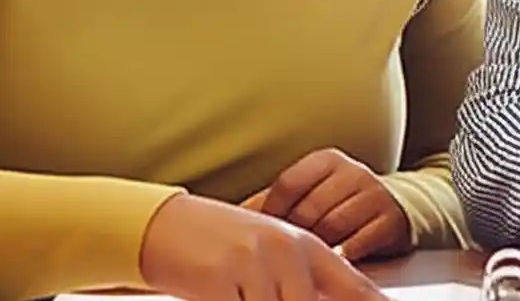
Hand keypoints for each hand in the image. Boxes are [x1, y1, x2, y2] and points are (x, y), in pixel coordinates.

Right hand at [139, 193, 386, 300]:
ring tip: (237, 288)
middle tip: (254, 291)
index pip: (353, 287)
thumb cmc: (222, 245)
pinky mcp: (220, 279)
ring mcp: (255, 263)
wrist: (166, 225)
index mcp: (306, 246)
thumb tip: (325, 297)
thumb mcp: (271, 256)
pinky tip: (221, 293)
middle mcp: (287, 251)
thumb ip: (304, 281)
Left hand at [244, 148, 412, 261]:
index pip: (289, 184)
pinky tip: (335, 258)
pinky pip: (362, 240)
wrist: (397, 206)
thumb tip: (234, 215)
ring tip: (307, 258)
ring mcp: (374, 194)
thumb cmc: (342, 203)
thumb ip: (278, 201)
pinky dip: (345, 253)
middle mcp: (352, 171)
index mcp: (326, 160)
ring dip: (319, 245)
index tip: (264, 232)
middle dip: (295, 234)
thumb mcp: (313, 192)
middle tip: (284, 252)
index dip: (272, 212)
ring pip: (335, 225)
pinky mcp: (392, 218)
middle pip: (310, 208)